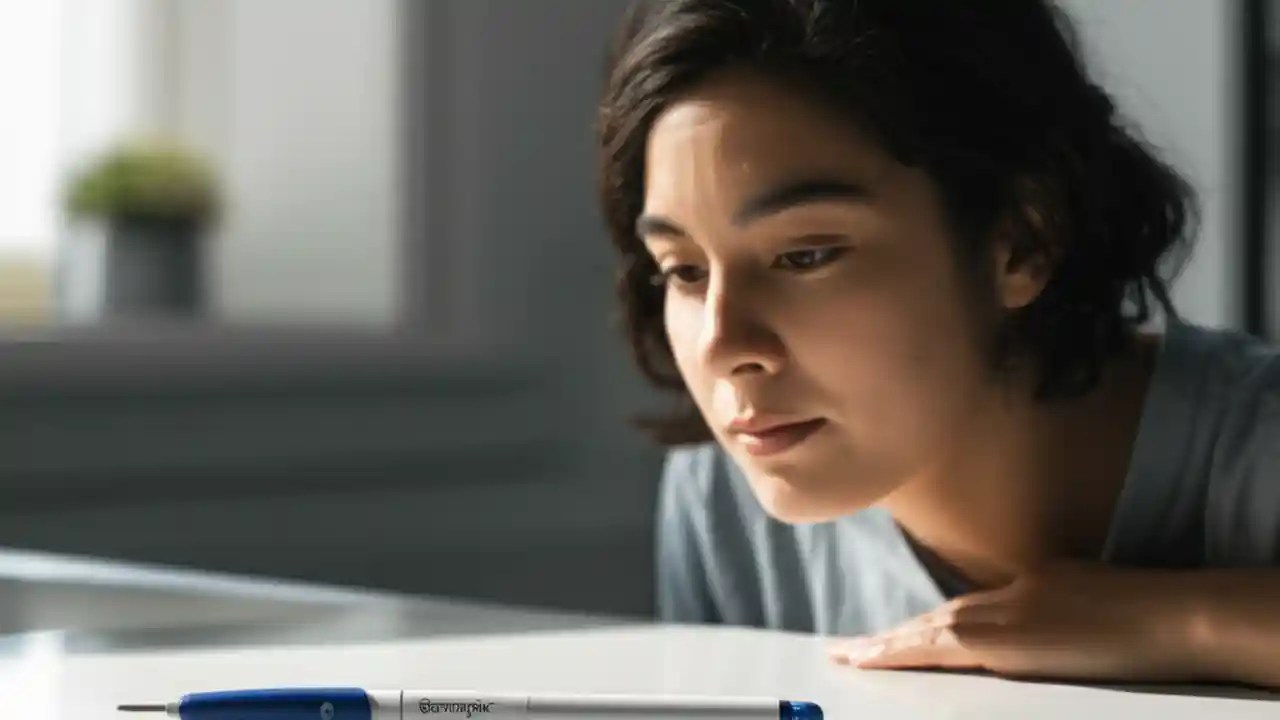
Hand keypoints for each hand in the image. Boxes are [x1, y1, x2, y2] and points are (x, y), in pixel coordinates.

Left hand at [827, 560, 1211, 682]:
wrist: (1176, 614)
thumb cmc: (1149, 614)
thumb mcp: (1088, 603)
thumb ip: (1051, 614)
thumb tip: (1035, 632)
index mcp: (1026, 588)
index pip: (959, 613)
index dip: (919, 629)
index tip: (887, 638)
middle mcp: (1005, 597)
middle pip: (934, 622)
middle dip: (889, 639)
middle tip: (845, 652)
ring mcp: (1003, 616)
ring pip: (929, 633)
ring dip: (887, 647)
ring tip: (849, 659)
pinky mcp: (1008, 641)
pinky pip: (942, 650)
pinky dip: (905, 654)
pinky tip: (879, 660)